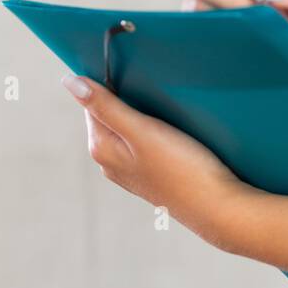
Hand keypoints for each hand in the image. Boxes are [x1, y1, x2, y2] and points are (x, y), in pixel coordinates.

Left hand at [61, 73, 241, 244]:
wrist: (217, 206)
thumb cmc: (182, 168)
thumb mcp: (142, 131)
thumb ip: (106, 106)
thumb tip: (70, 82)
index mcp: (101, 149)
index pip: (93, 104)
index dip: (114, 87)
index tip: (140, 81)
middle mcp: (111, 162)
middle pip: (111, 116)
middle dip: (130, 102)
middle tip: (158, 96)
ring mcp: (131, 171)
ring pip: (130, 130)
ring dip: (146, 116)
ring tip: (170, 116)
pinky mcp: (153, 175)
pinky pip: (146, 143)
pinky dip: (157, 132)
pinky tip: (177, 134)